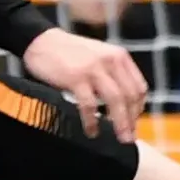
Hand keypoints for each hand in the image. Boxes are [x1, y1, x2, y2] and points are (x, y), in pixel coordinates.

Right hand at [21, 26, 147, 142]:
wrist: (41, 41)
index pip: (139, 87)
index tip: (133, 122)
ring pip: (115, 101)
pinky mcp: (76, 78)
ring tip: (120, 138)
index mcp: (119, 56)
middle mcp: (110, 61)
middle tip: (129, 138)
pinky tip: (91, 130)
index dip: (138, 108)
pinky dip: (92, 121)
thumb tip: (122, 103)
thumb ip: (112, 73)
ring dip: (120, 123)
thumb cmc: (67, 52)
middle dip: (132, 120)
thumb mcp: (98, 56)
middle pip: (130, 96)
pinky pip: (89, 105)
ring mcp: (93, 69)